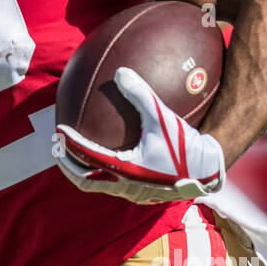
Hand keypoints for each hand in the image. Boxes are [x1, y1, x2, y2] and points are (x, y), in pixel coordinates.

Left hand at [55, 67, 224, 203]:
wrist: (210, 170)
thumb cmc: (186, 145)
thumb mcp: (164, 117)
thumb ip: (142, 95)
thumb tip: (121, 72)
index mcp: (127, 172)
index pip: (89, 159)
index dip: (71, 146)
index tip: (59, 132)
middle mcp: (126, 188)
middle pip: (85, 181)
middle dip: (68, 165)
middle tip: (56, 148)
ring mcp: (133, 193)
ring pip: (98, 185)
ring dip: (82, 170)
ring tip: (73, 153)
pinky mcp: (142, 192)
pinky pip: (113, 182)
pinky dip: (101, 170)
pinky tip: (105, 153)